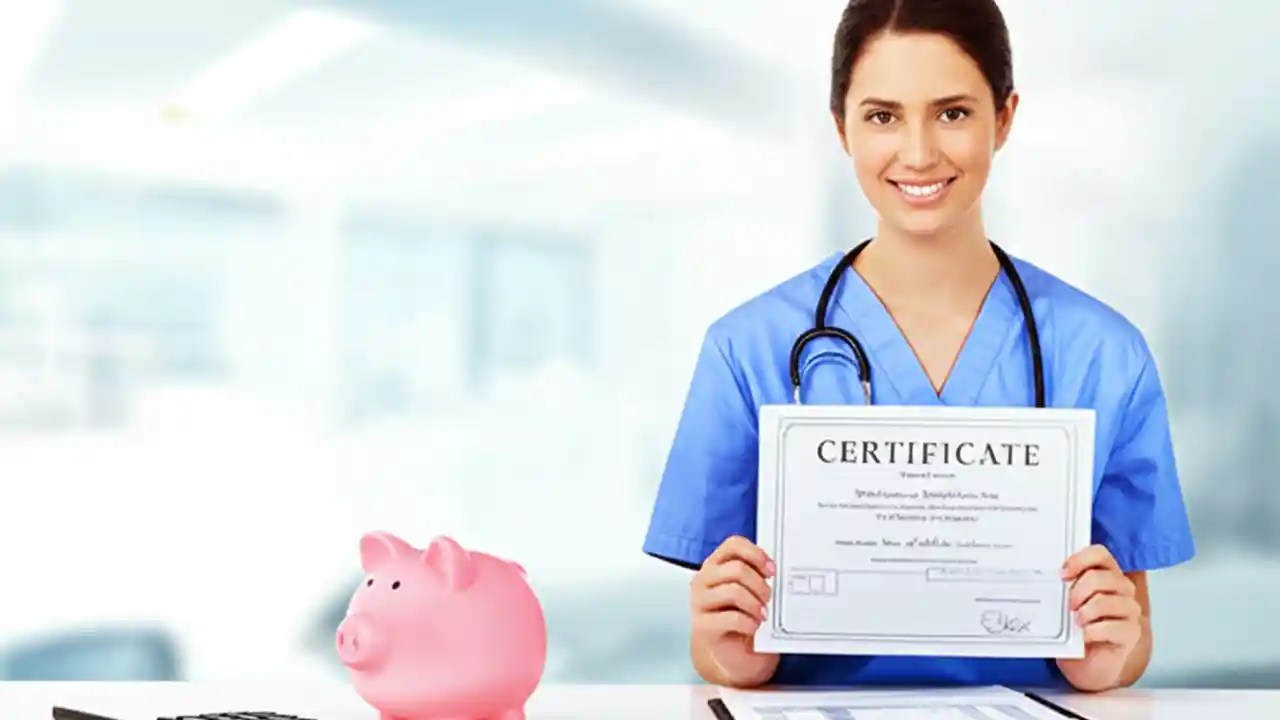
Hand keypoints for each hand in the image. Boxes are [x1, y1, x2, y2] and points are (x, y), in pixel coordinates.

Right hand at [690, 535, 778, 685]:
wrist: (730, 655)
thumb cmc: (741, 619)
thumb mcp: (750, 592)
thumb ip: (757, 577)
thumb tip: (774, 570)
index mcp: (715, 566)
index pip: (733, 545)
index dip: (756, 554)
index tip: (771, 570)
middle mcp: (703, 580)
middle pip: (736, 569)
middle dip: (759, 584)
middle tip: (768, 598)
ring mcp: (699, 603)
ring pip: (733, 591)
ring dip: (755, 604)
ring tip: (761, 614)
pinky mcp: (702, 626)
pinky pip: (732, 617)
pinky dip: (749, 623)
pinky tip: (752, 627)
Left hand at [1055, 545, 1144, 691]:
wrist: (1085, 663)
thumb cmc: (1076, 629)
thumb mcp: (1066, 603)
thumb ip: (1065, 586)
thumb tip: (1052, 577)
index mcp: (1107, 574)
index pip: (1100, 553)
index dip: (1080, 559)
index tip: (1063, 574)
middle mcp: (1122, 588)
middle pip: (1100, 577)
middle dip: (1077, 591)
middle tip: (1069, 606)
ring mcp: (1130, 610)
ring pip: (1104, 601)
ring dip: (1084, 613)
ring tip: (1077, 622)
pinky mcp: (1132, 632)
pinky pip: (1110, 626)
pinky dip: (1091, 632)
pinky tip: (1085, 636)